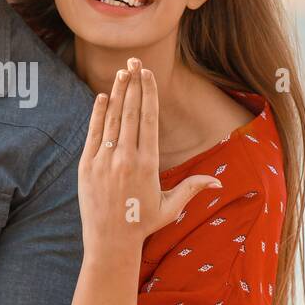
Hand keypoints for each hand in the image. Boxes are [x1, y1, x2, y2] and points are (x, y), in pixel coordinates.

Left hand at [78, 57, 220, 249]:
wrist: (110, 242)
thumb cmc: (142, 223)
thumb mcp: (170, 206)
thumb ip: (191, 188)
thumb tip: (218, 182)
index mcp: (148, 164)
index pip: (148, 119)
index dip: (148, 93)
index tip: (147, 74)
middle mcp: (126, 158)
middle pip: (130, 112)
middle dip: (133, 84)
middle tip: (134, 62)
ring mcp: (104, 161)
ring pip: (111, 119)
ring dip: (116, 93)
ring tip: (121, 73)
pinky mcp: (86, 166)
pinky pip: (94, 134)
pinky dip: (98, 114)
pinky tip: (102, 97)